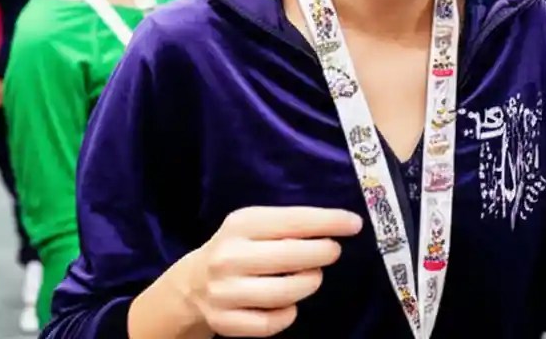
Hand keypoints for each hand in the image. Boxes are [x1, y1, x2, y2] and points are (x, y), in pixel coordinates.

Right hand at [184, 206, 362, 336]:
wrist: (192, 284)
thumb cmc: (238, 248)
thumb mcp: (256, 224)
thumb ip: (290, 223)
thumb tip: (340, 225)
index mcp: (241, 225)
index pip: (293, 221)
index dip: (328, 222)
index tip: (354, 224)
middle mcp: (229, 257)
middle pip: (291, 257)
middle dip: (322, 252)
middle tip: (332, 252)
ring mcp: (225, 292)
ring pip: (285, 293)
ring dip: (309, 283)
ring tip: (312, 276)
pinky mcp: (225, 321)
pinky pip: (271, 323)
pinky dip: (289, 315)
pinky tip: (290, 304)